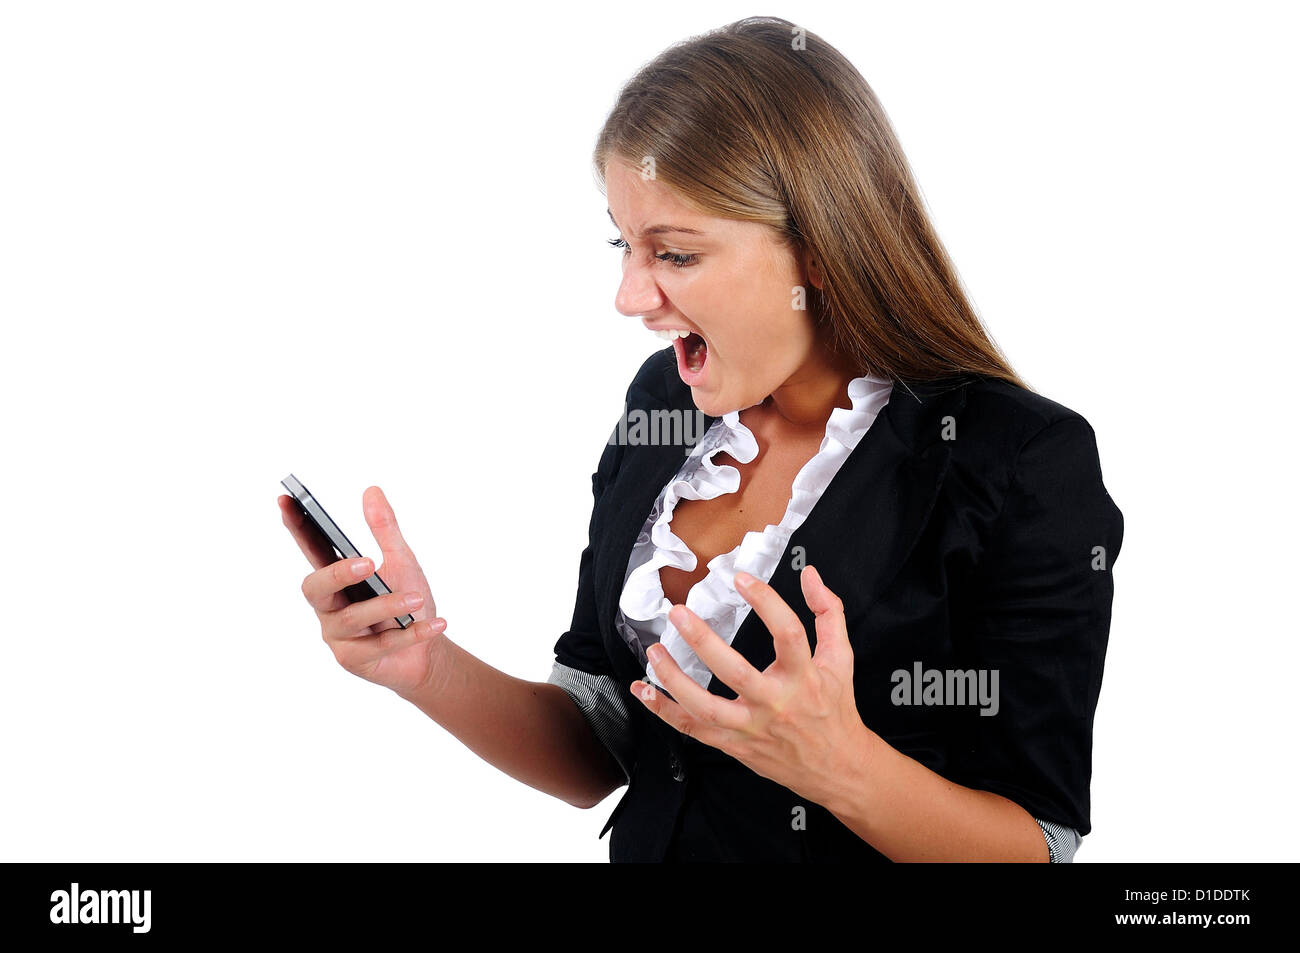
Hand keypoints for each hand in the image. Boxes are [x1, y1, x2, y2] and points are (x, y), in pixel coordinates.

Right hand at [279, 485, 447, 695]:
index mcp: (336, 579)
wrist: (428, 654)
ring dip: (388, 605)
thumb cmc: (408, 604)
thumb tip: (371, 490)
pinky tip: (436, 623)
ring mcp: (338, 636)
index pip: (310, 550)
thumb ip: (384, 530)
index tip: (286, 500)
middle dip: (338, 574)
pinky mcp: (355, 661)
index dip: (296, 528)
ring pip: (353, 619)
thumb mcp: (402, 562)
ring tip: (416, 597)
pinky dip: (412, 633)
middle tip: (367, 562)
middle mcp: (330, 607)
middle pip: (315, 589)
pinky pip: (381, 645)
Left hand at [632, 565, 874, 806]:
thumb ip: (828, 612)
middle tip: (678, 613)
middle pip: (736, 673)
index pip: (788, 634)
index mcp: (805, 677)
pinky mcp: (734, 745)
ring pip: (706, 708)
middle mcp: (776, 704)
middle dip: (703, 642)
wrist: (836, 768)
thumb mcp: (840, 658)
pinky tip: (643, 691)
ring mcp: (751, 728)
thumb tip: (810, 575)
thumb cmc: (834, 708)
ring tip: (655, 652)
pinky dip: (664, 711)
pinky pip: (693, 729)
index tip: (741, 579)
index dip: (766, 603)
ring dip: (675, 680)